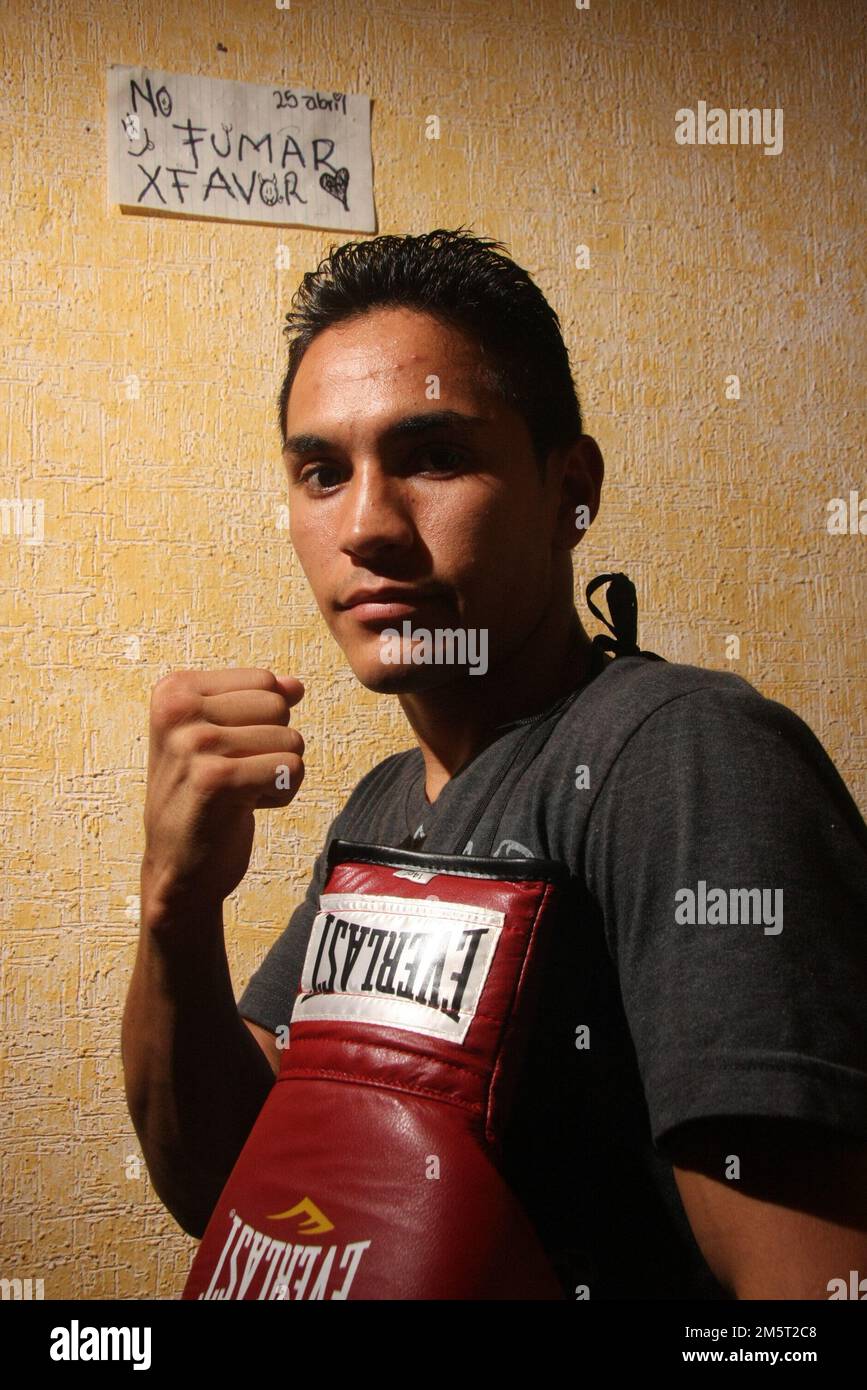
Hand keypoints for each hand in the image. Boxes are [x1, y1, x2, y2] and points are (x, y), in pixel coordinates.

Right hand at [140, 667, 304, 917]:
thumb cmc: (202, 798)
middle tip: (236, 775)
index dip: (262, 720)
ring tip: (239, 792)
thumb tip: (295, 685)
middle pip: (278, 706)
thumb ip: (256, 703)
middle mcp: (178, 711)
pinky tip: (246, 809)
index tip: (227, 751)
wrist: (178, 867)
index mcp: (174, 690)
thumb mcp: (220, 738)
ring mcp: (194, 744)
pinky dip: (281, 794)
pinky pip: (291, 769)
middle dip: (273, 744)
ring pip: (290, 738)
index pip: (263, 681)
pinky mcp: (215, 779)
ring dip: (277, 773)